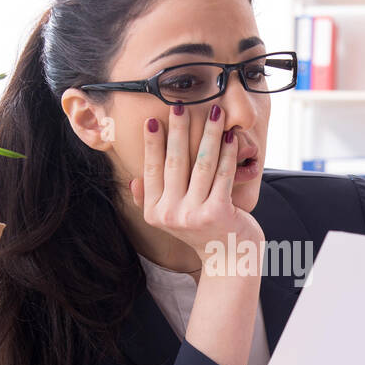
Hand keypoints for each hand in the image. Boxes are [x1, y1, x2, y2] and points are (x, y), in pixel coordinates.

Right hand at [130, 102, 262, 263]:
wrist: (229, 259)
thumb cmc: (202, 233)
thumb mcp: (170, 220)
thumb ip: (150, 201)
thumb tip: (133, 181)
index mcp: (154, 212)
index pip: (151, 170)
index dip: (152, 144)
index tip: (152, 120)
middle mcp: (170, 215)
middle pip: (175, 162)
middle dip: (178, 130)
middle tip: (179, 106)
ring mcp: (194, 215)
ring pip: (201, 164)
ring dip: (208, 134)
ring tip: (214, 112)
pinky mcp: (217, 213)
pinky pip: (222, 175)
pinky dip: (227, 153)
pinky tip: (230, 136)